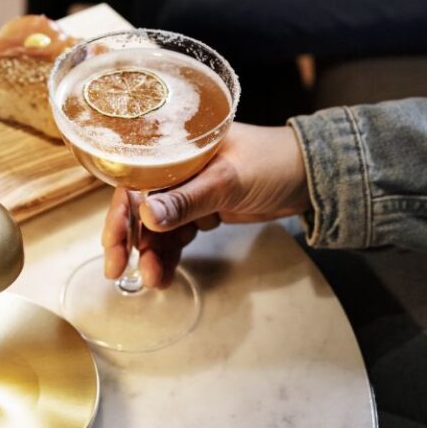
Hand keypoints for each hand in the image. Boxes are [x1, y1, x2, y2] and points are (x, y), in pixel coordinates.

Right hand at [102, 123, 309, 287]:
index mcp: (178, 147)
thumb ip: (188, 199)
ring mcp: (192, 189)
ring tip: (154, 280)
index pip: (136, 178)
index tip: (114, 247)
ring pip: (159, 225)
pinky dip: (170, 253)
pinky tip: (165, 273)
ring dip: (153, 253)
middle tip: (121, 271)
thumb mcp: (228, 181)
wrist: (312, 176)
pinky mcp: (205, 208)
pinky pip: (178, 233)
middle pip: (141, 205)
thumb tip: (147, 217)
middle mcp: (179, 167)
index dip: (120, 212)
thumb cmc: (273, 162)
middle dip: (130, 240)